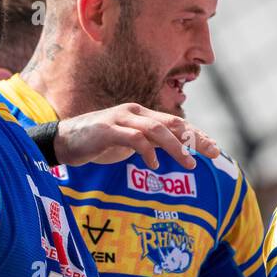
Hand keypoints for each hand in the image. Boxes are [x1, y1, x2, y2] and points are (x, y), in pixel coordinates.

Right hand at [54, 104, 219, 169]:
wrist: (63, 141)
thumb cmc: (96, 143)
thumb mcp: (127, 142)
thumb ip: (148, 142)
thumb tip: (173, 149)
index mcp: (140, 114)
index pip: (175, 122)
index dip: (196, 134)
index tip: (214, 149)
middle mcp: (134, 112)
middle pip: (172, 123)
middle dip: (194, 138)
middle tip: (212, 154)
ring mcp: (120, 119)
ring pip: (157, 129)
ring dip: (175, 146)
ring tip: (188, 163)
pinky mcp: (107, 130)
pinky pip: (134, 138)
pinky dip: (148, 151)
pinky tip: (155, 165)